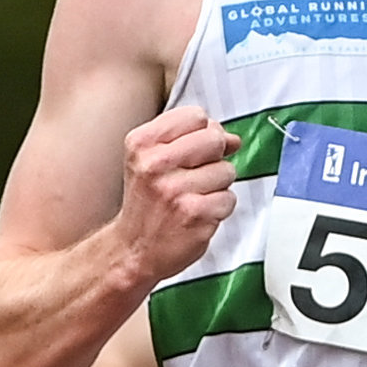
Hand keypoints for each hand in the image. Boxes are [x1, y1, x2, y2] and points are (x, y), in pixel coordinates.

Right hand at [116, 104, 240, 283]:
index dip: (203, 133)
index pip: (196, 117)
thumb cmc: (147, 204)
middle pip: (214, 139)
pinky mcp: (194, 214)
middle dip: (214, 157)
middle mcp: (155, 164)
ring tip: (193, 198)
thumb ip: (191, 140)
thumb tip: (233, 139)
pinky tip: (198, 214)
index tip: (193, 151)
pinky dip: (219, 208)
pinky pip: (229, 198)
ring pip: (226, 170)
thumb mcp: (152, 160)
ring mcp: (175, 190)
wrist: (134, 249)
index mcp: (142, 143)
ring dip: (217, 186)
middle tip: (195, 177)